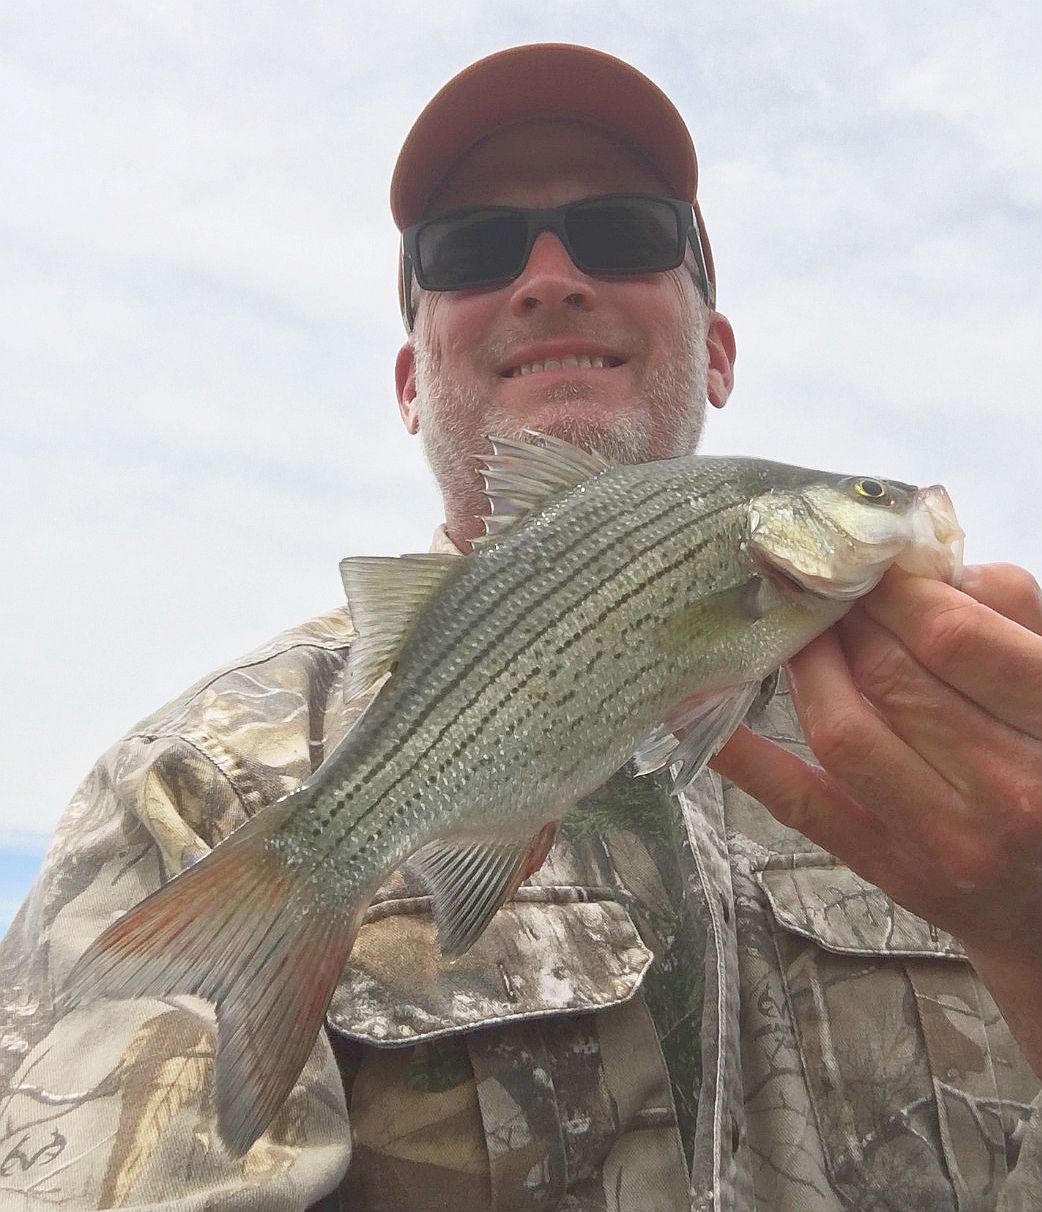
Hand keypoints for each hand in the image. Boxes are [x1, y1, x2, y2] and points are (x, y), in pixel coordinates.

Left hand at [713, 563, 1041, 966]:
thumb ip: (1011, 615)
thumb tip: (921, 564)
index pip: (952, 636)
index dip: (894, 589)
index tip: (867, 565)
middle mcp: (1003, 789)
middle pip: (888, 675)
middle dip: (842, 619)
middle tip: (820, 589)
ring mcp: (940, 838)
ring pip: (840, 730)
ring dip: (804, 665)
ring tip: (795, 630)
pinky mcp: (888, 868)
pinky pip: (801, 803)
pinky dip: (746, 754)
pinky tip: (696, 709)